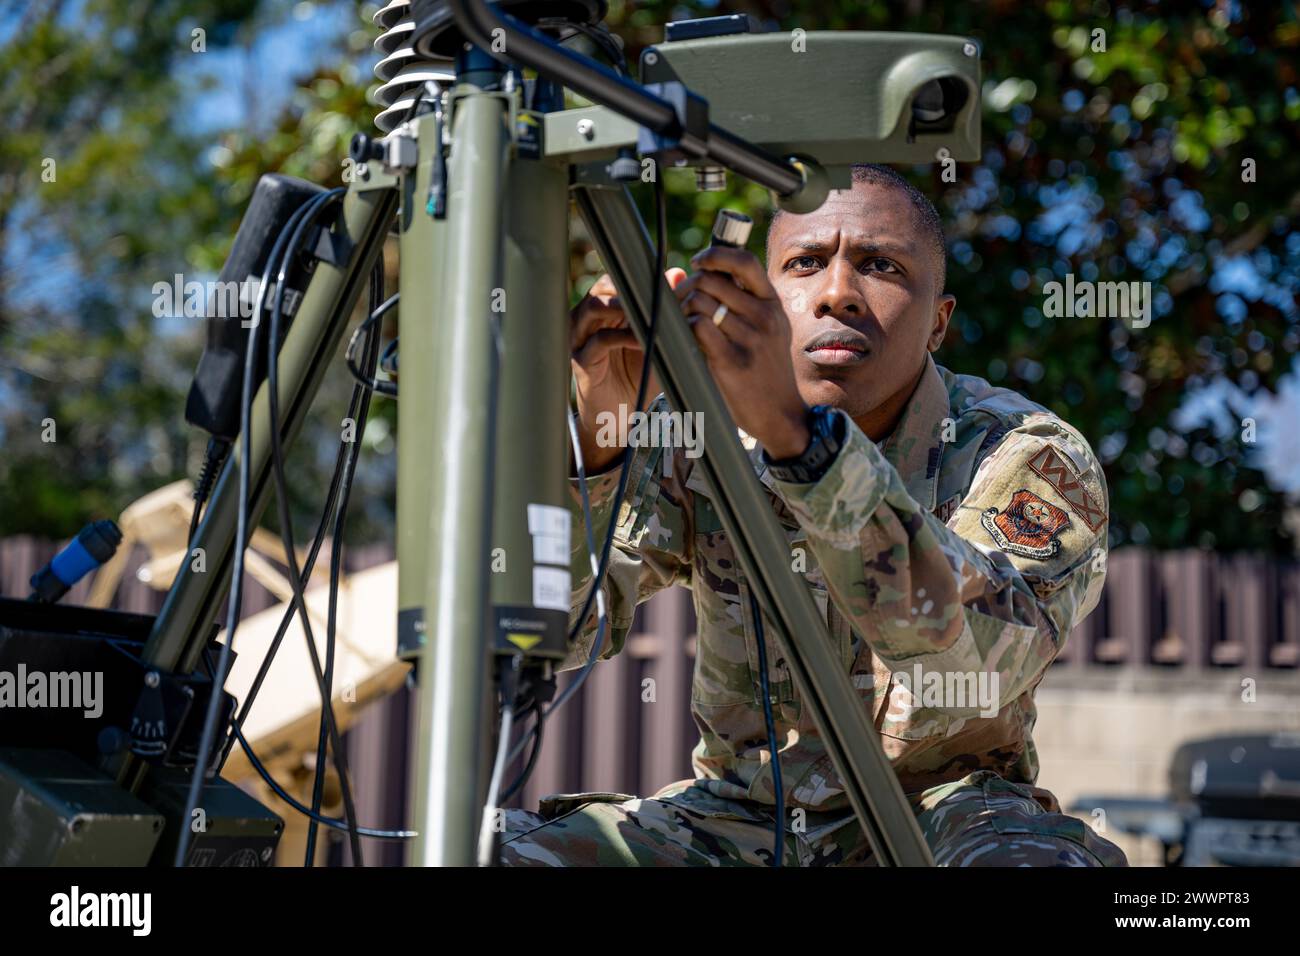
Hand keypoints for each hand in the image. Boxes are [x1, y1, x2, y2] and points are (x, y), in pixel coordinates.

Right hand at [571, 269, 686, 471]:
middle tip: (657, 297)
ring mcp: (579, 340)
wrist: (616, 417)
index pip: (613, 280)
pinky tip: (643, 342)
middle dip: (629, 289)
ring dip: (624, 308)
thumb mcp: (653, 340)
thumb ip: (664, 309)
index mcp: (601, 311)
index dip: (636, 279)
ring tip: (649, 315)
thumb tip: (679, 274)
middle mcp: (585, 321)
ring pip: (594, 307)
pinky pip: (600, 341)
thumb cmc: (634, 376)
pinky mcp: (581, 362)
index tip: (665, 285)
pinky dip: (623, 338)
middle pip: (601, 287)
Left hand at [676, 247, 809, 459]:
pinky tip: (687, 339)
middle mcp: (764, 316)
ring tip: (683, 321)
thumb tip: (703, 273)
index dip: (716, 255)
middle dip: (688, 286)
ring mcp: (750, 339)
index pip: (744, 262)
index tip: (698, 262)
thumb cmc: (767, 369)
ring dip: (683, 309)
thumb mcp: (769, 329)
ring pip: (701, 302)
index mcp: (773, 304)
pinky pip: (698, 327)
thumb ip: (745, 301)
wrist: (782, 414)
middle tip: (682, 301)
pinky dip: (685, 328)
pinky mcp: (731, 361)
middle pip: (712, 281)